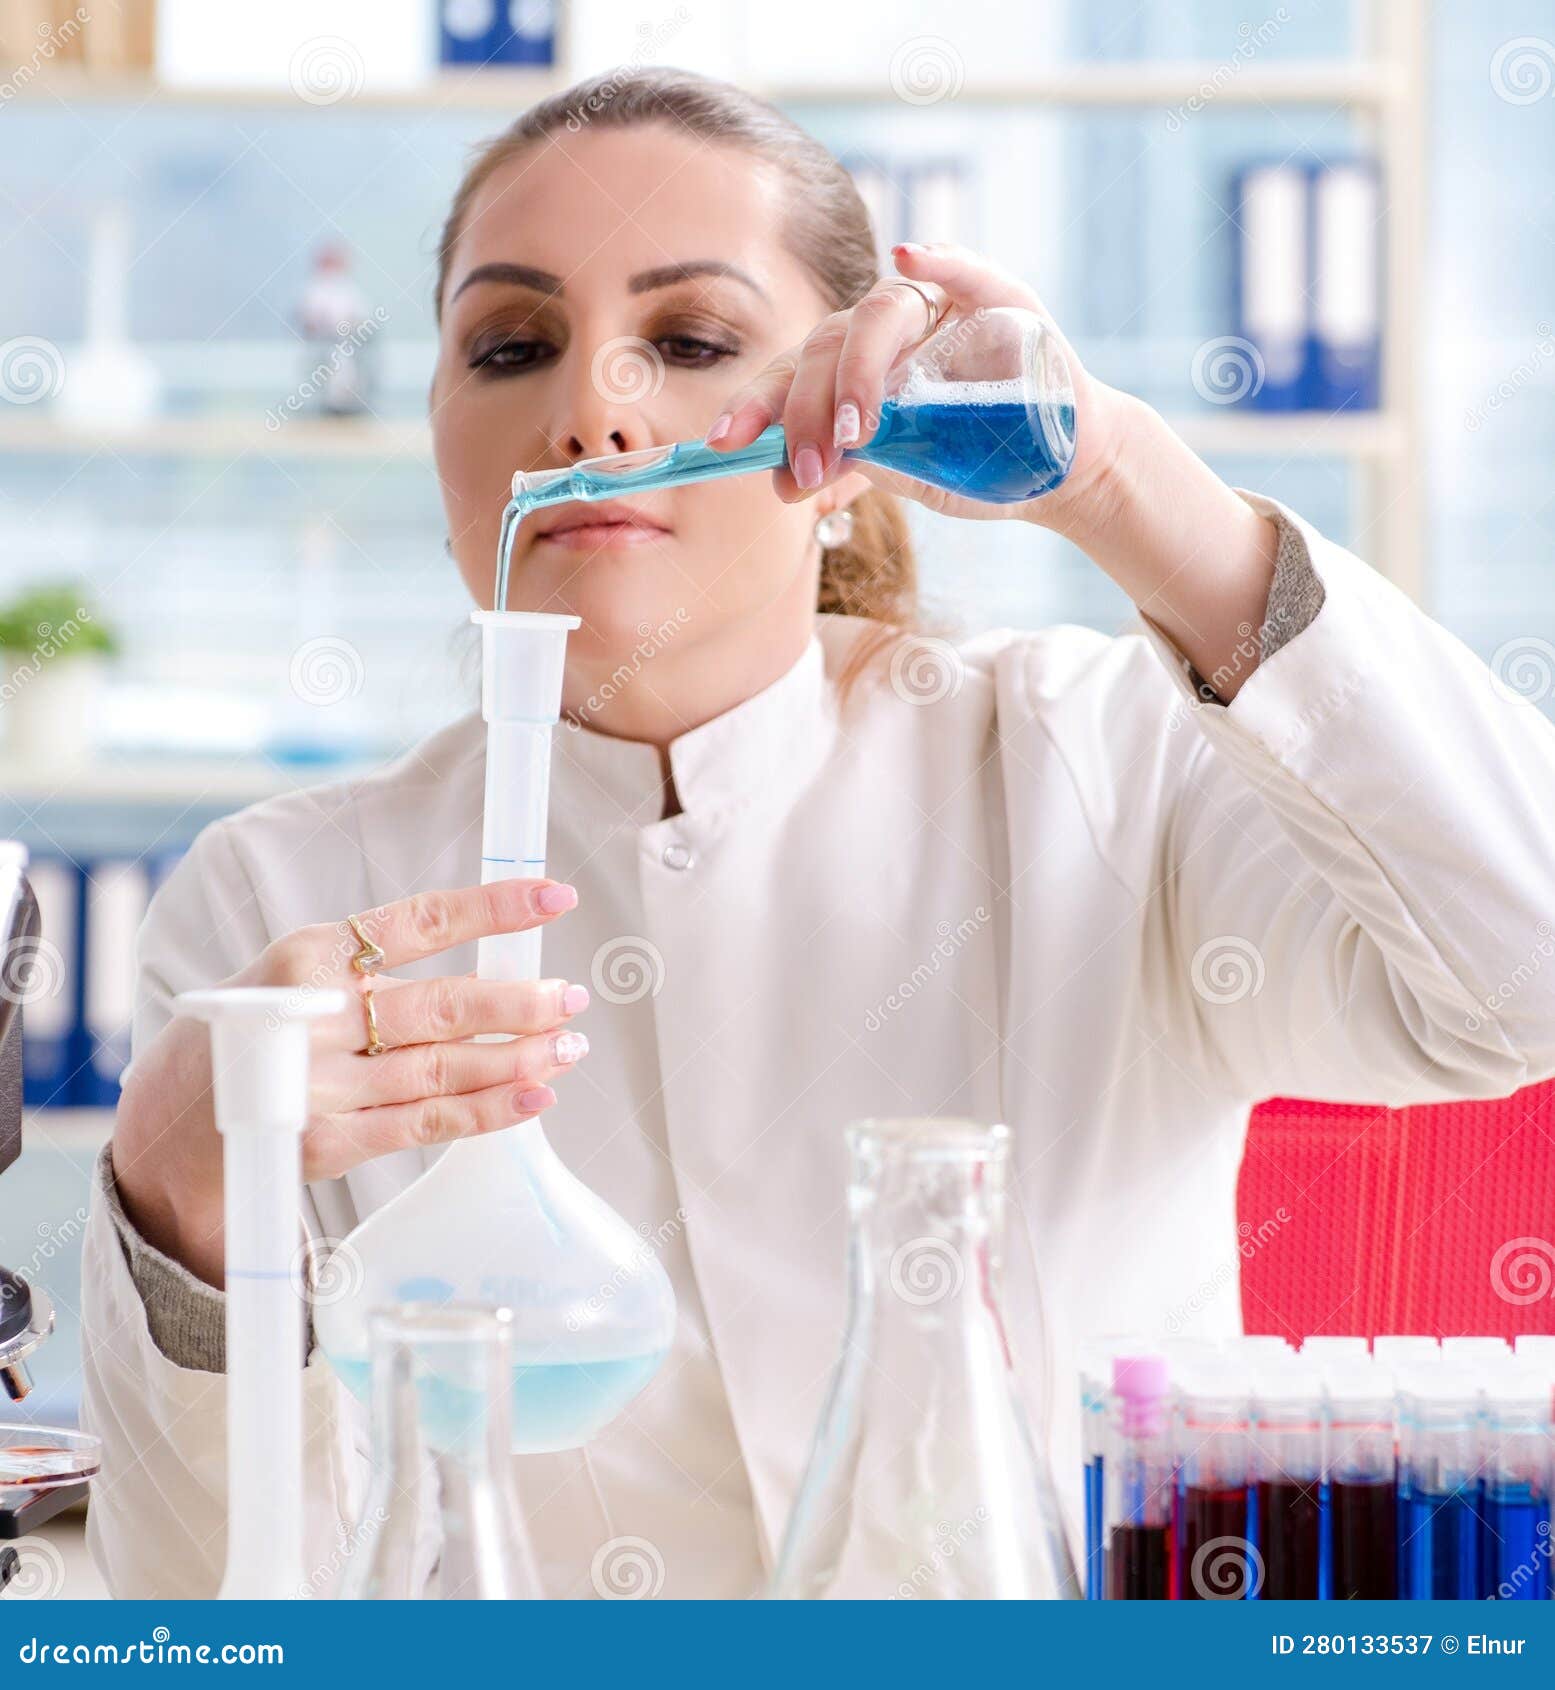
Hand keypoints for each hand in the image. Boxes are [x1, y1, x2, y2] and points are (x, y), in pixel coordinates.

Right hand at [111, 878, 589, 1287]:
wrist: (167, 1132)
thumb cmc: (249, 1041)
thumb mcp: (289, 981)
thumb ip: (371, 974)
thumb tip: (487, 972)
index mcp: (307, 957)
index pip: (418, 921)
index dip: (493, 908)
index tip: (554, 897)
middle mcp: (312, 1014)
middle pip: (441, 1006)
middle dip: (519, 1003)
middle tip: (572, 998)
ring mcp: (317, 1083)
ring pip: (443, 1067)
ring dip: (518, 1057)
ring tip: (567, 1045)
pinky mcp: (323, 1143)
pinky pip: (426, 1122)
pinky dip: (487, 1110)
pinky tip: (533, 1095)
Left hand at [708, 240, 1279, 698]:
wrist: (1059, 467)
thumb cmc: (976, 463)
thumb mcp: (902, 476)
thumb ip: (847, 466)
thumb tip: (780, 479)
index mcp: (852, 368)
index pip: (792, 376)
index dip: (755, 406)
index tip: (721, 445)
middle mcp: (886, 331)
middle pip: (824, 346)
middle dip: (805, 411)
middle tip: (802, 470)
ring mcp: (940, 308)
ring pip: (878, 314)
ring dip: (860, 371)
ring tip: (855, 430)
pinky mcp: (999, 297)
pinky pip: (966, 266)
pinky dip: (940, 256)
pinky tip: (912, 253)